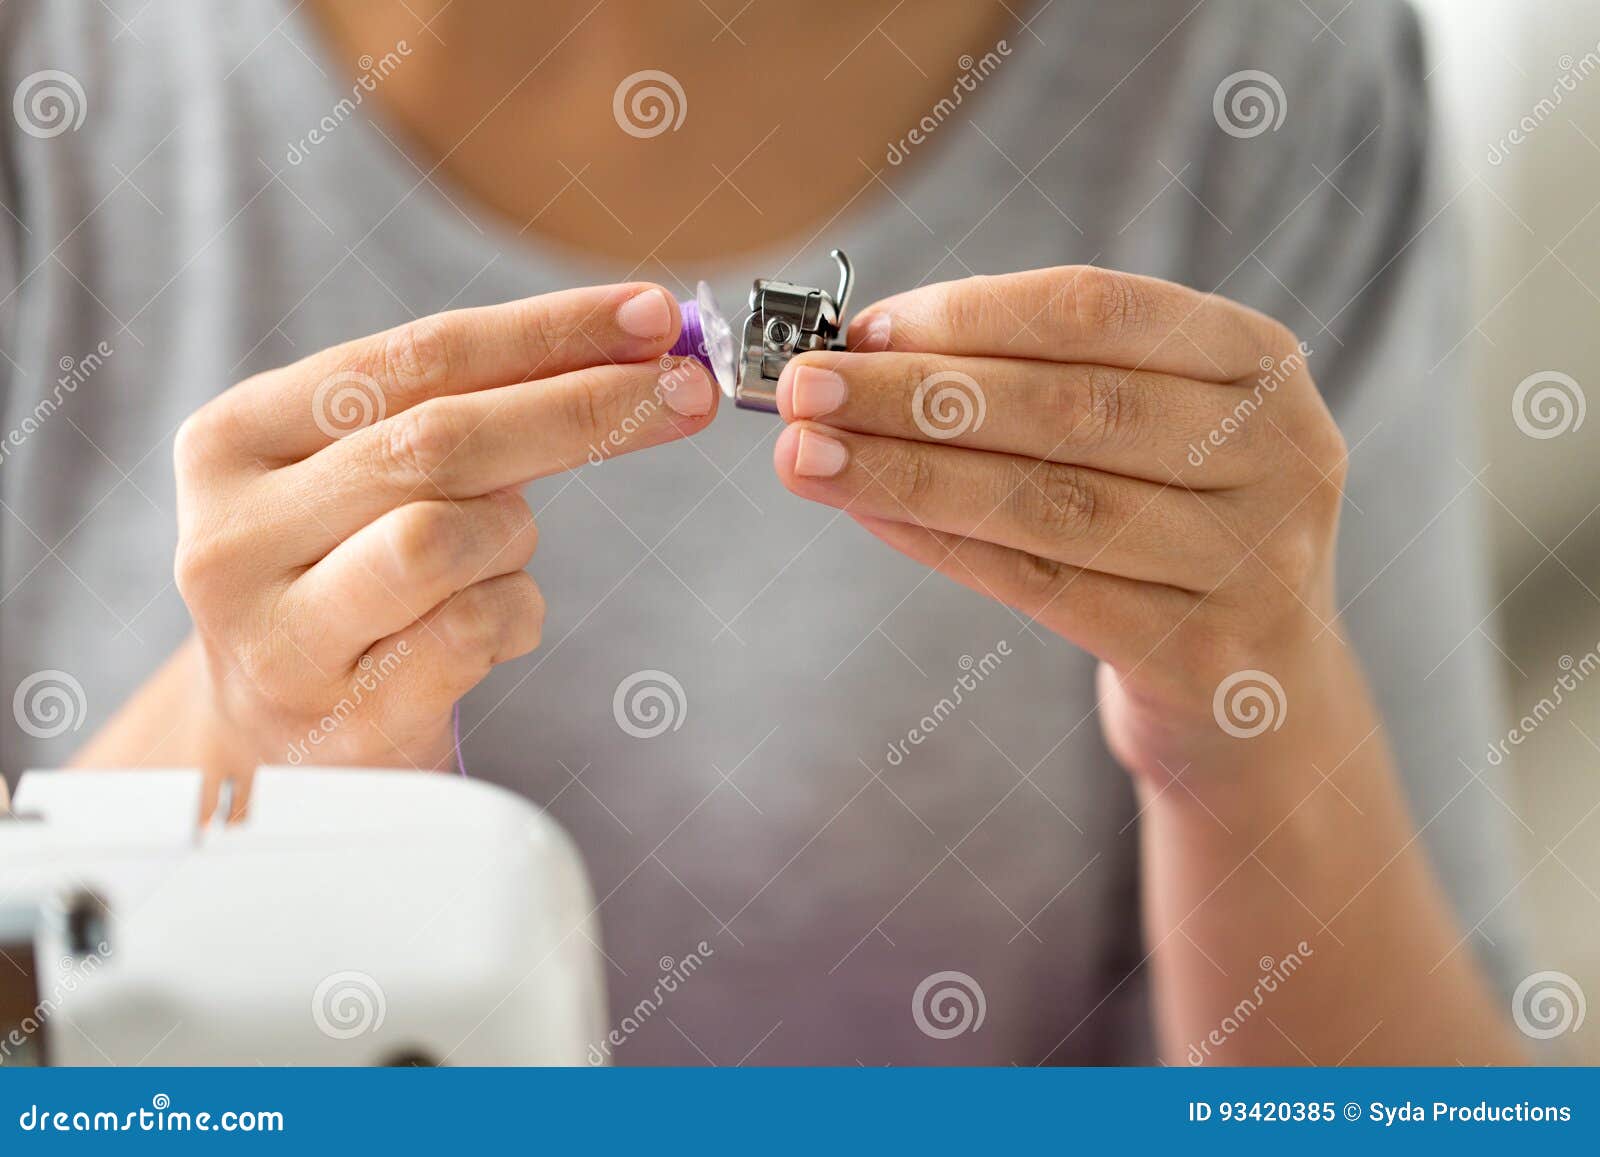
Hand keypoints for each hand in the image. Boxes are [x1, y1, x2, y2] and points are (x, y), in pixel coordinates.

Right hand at [173, 283, 714, 772]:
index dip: (547, 331)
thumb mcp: (364, 481)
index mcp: (236, 441)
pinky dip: (514, 615)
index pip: (416, 358)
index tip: (652, 316)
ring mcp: (276, 635)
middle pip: (439, 440)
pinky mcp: (340, 718)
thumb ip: (464, 409)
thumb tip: (638, 345)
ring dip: (514, 538)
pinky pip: (473, 631)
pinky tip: (491, 625)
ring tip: (495, 560)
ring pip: (446, 535)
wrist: (278, 746)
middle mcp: (233, 532)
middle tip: (688, 391)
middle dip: (584, 408)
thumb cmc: (346, 587)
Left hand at [771, 266, 1346, 780]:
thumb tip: (874, 344)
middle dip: (916, 393)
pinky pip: (1043, 586)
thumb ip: (1043, 376)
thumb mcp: (1153, 430)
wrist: (1262, 697)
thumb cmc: (1176, 528)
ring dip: (909, 471)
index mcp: (1259, 365)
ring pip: (1047, 502)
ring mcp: (1249, 562)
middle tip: (804, 388)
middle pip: (1067, 408)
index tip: (860, 328)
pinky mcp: (1199, 654)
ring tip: (808, 454)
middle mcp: (1275, 454)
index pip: (1097, 310)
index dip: (968, 316)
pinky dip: (943, 544)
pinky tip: (868, 513)